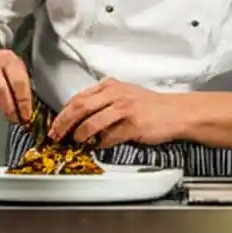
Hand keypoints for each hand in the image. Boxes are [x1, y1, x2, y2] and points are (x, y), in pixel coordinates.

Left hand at [49, 78, 184, 148]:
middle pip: (80, 108)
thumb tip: (79, 116)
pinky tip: (99, 146)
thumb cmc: (150, 105)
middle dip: (64, 124)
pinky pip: (110, 137)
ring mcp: (124, 109)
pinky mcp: (133, 125)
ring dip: (80, 135)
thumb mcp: (125, 93)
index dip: (63, 113)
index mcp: (110, 86)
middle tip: (56, 136)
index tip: (55, 125)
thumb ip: (103, 100)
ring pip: (92, 123)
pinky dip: (101, 144)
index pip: (78, 97)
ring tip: (77, 142)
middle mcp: (115, 95)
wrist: (176, 112)